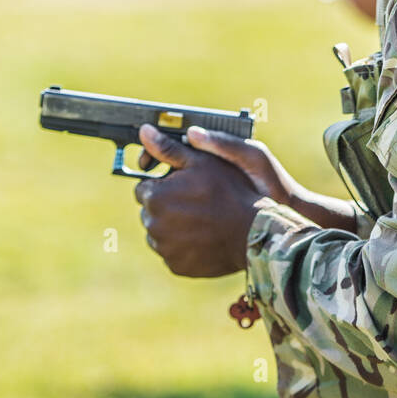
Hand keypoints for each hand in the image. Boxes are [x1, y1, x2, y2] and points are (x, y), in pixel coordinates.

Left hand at [134, 124, 277, 276]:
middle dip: (167, 205)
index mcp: (155, 196)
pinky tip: (203, 238)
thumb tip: (144, 132)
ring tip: (201, 220)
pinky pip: (172, 253)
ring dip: (173, 226)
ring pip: (160, 233)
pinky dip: (183, 246)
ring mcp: (164, 248)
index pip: (144, 188)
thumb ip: (168, 148)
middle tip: (195, 202)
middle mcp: (153, 224)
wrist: (252, 232)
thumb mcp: (202, 162)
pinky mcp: (176, 266)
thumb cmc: (230, 191)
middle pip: (151, 211)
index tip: (183, 185)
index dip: (164, 185)